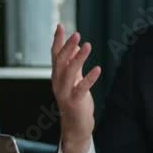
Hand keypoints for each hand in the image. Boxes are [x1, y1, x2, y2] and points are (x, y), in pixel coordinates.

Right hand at [51, 24, 100, 152]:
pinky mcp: (75, 102)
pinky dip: (89, 78)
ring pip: (69, 72)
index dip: (58, 41)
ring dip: (78, 58)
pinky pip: (81, 88)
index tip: (60, 26)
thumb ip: (74, 63)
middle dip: (67, 46)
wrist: (75, 126)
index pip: (55, 55)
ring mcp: (64, 93)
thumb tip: (75, 46)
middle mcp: (57, 83)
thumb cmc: (76, 101)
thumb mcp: (74, 79)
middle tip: (77, 34)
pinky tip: (98, 69)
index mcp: (57, 76)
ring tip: (87, 45)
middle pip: (60, 61)